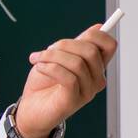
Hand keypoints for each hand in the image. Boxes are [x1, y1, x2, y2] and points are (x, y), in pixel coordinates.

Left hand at [14, 22, 117, 137]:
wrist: (29, 110)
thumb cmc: (42, 85)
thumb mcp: (58, 58)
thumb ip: (76, 45)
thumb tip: (97, 28)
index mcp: (95, 67)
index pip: (109, 45)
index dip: (94, 36)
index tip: (71, 38)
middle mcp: (95, 79)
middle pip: (90, 50)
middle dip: (63, 45)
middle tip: (44, 51)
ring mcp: (87, 91)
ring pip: (77, 63)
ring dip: (51, 56)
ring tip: (37, 60)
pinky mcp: (73, 100)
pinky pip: (68, 77)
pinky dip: (50, 68)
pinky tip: (39, 68)